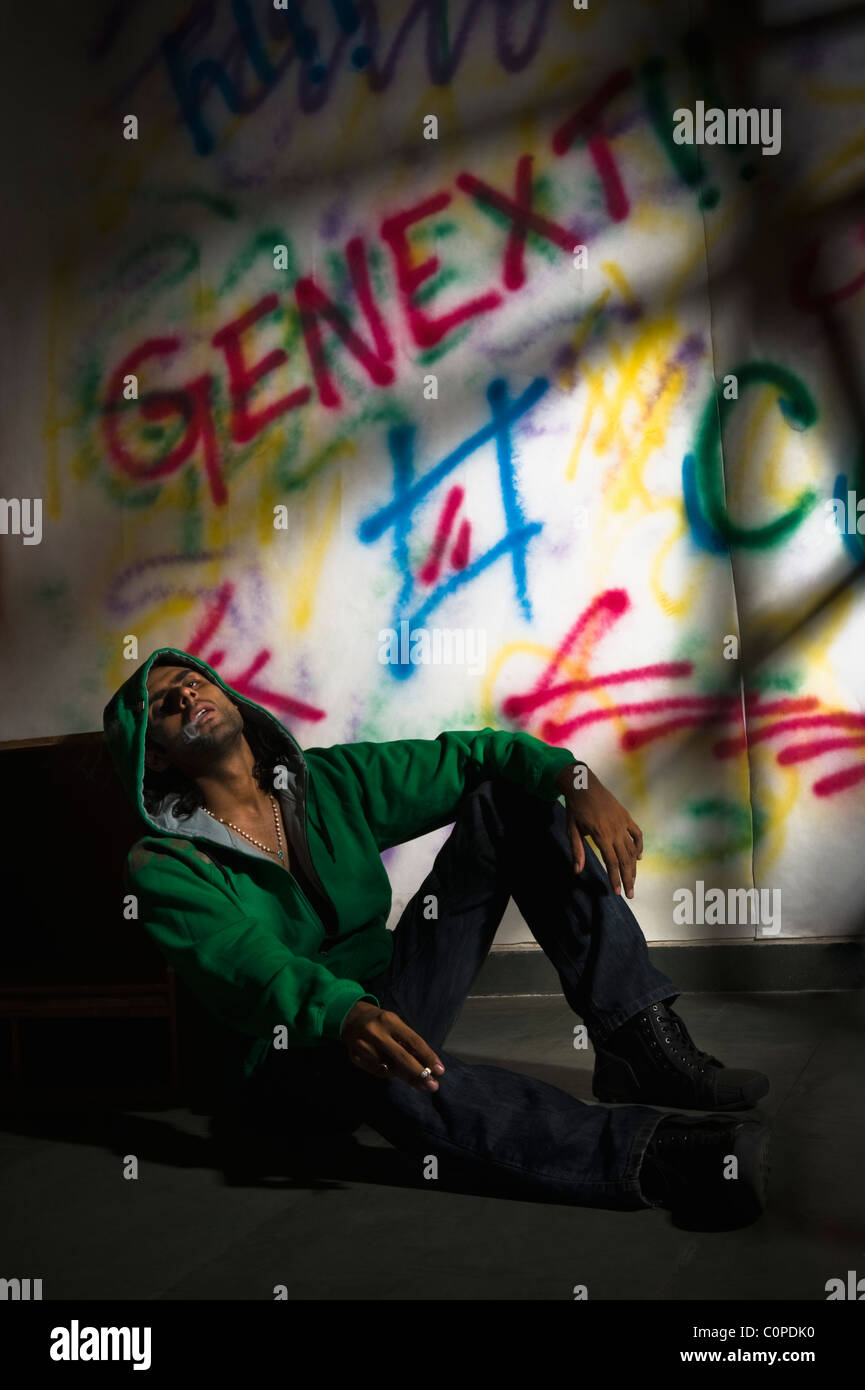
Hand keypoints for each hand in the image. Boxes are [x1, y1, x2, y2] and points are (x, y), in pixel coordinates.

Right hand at [341, 1002, 444, 1091]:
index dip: (428, 1057)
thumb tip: (427, 1066)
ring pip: (389, 1068)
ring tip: (415, 1080)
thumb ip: (409, 1043)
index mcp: (390, 1021)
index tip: (440, 1071)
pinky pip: (377, 1072)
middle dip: (419, 1073)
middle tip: (433, 1086)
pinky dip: (388, 1073)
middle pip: (401, 1057)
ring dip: (405, 1076)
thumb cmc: (381, 1023)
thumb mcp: (396, 1025)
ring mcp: (363, 1045)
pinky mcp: (355, 1057)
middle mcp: (376, 1032)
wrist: (351, 1018)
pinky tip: (392, 1071)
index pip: (413, 1041)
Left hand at [555, 763, 642, 898]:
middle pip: (625, 860)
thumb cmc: (575, 808)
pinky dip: (639, 846)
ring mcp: (622, 823)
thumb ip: (577, 850)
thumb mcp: (572, 830)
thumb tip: (577, 871)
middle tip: (631, 894)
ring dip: (633, 866)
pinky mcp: (626, 817)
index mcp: (601, 835)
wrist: (584, 785)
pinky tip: (638, 857)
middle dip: (628, 879)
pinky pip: (637, 834)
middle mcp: (615, 831)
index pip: (611, 863)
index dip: (615, 879)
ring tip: (633, 880)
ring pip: (632, 849)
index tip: (618, 892)